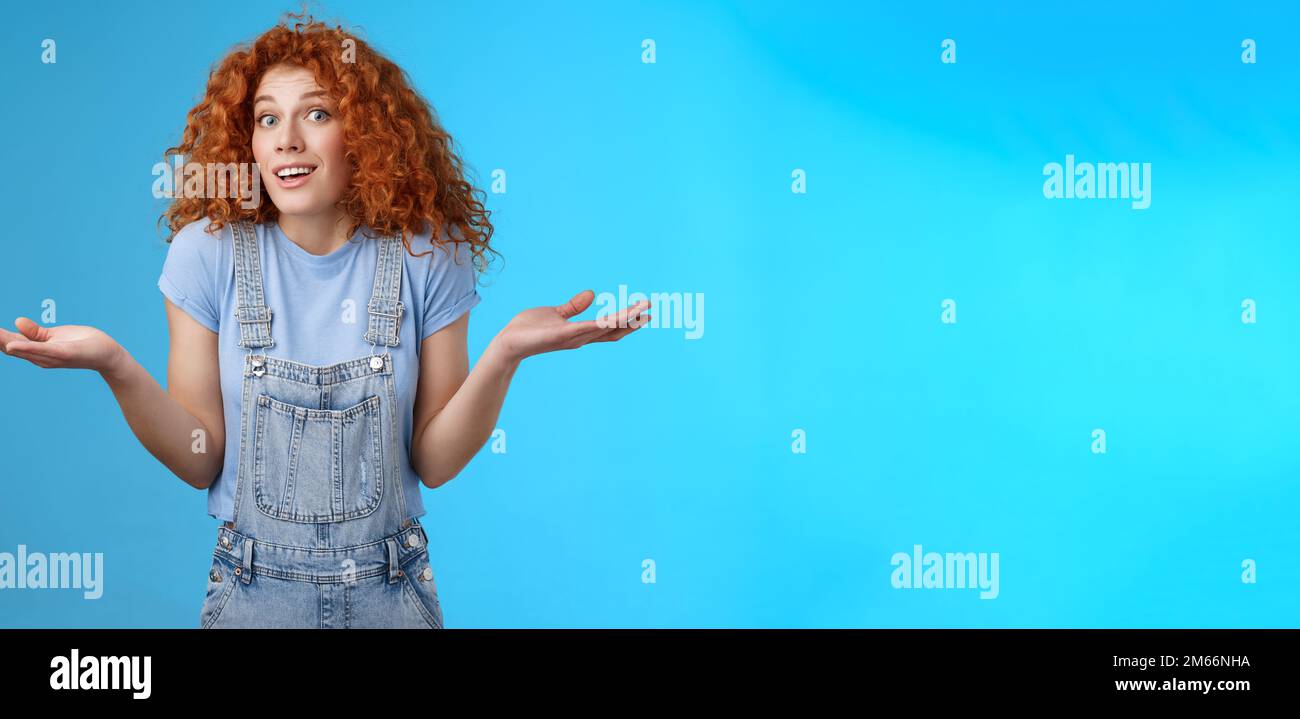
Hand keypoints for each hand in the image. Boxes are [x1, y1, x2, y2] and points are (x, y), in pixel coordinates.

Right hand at [1, 317, 123, 372]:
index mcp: (34, 350)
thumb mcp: (54, 336)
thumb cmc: (82, 344)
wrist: (108, 354)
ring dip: (1, 342)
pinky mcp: (64, 354)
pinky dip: (27, 348)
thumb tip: (16, 322)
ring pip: (21, 350)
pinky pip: (43, 350)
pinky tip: (13, 345)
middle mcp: (38, 357)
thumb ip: (35, 332)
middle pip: (7, 347)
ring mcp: (50, 357)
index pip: (6, 342)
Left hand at [492, 290, 649, 363]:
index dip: (627, 321)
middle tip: (651, 310)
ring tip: (643, 308)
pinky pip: (589, 328)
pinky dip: (606, 322)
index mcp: (581, 332)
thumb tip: (592, 293)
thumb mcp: (555, 313)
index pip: (610, 327)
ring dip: (626, 319)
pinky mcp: (564, 334)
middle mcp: (581, 337)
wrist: (508, 342)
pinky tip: (618, 316)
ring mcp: (574, 337)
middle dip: (633, 321)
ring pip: (606, 328)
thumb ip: (573, 306)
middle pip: (614, 330)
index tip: (643, 311)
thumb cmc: (528, 329)